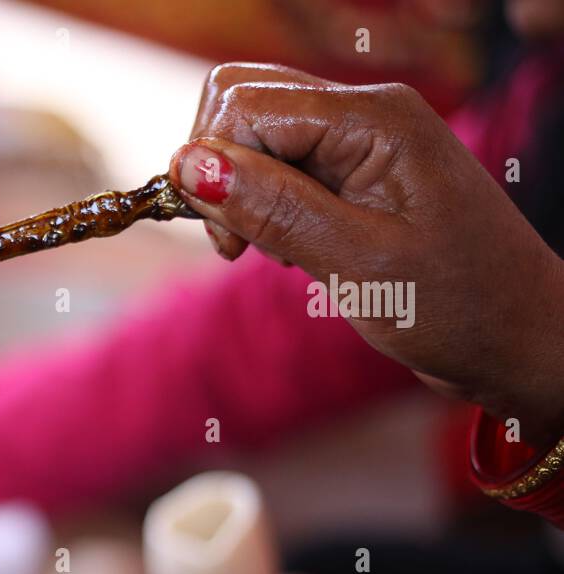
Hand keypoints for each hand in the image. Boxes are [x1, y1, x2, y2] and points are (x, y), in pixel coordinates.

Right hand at [171, 63, 563, 443]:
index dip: (217, 168)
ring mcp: (360, 141)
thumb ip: (274, 209)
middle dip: (219, 169)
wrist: (517, 340)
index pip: (249, 105)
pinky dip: (261, 205)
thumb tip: (190, 166)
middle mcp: (366, 114)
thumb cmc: (457, 307)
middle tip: (237, 244)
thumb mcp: (358, 263)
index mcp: (376, 119)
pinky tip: (283, 249)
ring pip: (254, 133)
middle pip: (244, 101)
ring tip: (265, 251)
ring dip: (238, 190)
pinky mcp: (353, 173)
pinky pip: (279, 165)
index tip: (228, 244)